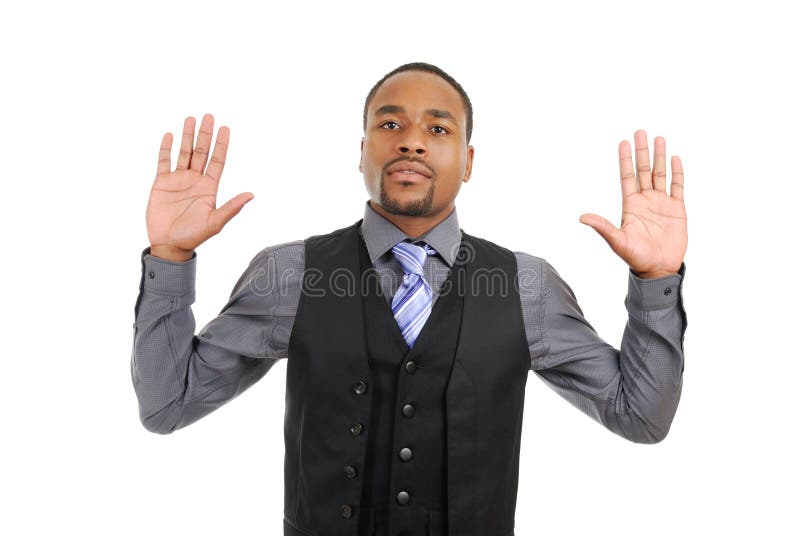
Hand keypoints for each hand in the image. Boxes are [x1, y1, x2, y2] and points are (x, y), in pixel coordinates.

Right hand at [146, 114, 253, 260]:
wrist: (169, 245)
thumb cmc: (193, 236)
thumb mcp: (215, 222)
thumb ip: (232, 207)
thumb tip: (251, 195)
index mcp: (209, 187)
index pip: (217, 160)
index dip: (222, 144)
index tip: (225, 128)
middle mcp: (195, 180)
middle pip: (201, 152)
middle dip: (205, 135)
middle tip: (209, 116)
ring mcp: (178, 180)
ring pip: (184, 153)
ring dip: (187, 136)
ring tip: (191, 119)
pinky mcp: (161, 183)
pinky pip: (164, 162)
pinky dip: (166, 148)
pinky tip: (169, 135)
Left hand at [579, 130, 686, 278]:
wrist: (658, 269)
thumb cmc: (636, 257)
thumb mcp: (617, 241)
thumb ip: (602, 227)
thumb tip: (581, 218)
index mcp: (631, 205)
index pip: (627, 176)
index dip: (625, 159)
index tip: (623, 142)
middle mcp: (645, 200)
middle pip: (643, 170)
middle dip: (642, 151)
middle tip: (640, 131)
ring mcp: (661, 203)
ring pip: (660, 174)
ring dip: (659, 157)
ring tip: (659, 138)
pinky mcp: (677, 210)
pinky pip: (678, 187)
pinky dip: (677, 173)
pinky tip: (674, 159)